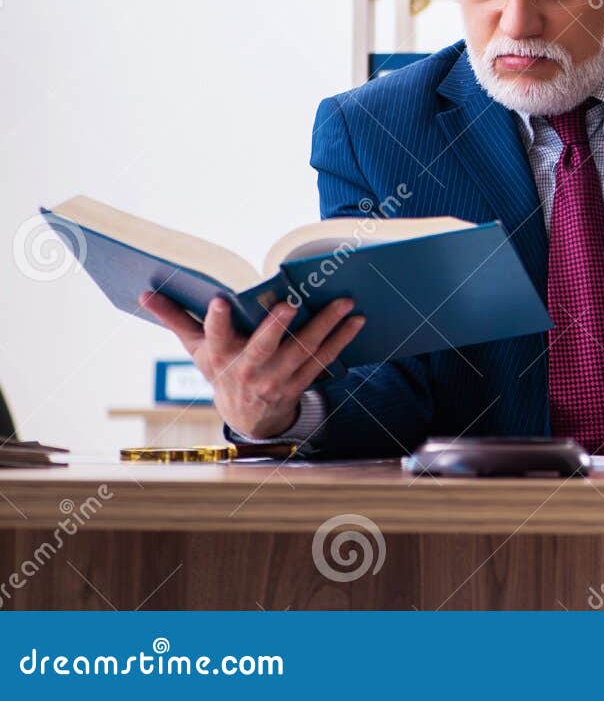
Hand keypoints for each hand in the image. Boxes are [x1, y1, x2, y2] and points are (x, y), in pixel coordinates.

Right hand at [138, 291, 364, 438]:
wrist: (246, 415)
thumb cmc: (220, 369)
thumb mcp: (196, 348)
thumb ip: (175, 318)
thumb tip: (143, 293)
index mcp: (220, 356)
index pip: (214, 336)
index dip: (217, 321)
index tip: (220, 300)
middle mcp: (247, 369)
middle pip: (262, 347)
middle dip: (275, 327)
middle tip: (290, 303)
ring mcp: (276, 378)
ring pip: (301, 351)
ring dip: (325, 327)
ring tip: (345, 303)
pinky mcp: (300, 383)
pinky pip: (323, 360)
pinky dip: (341, 340)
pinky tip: (356, 321)